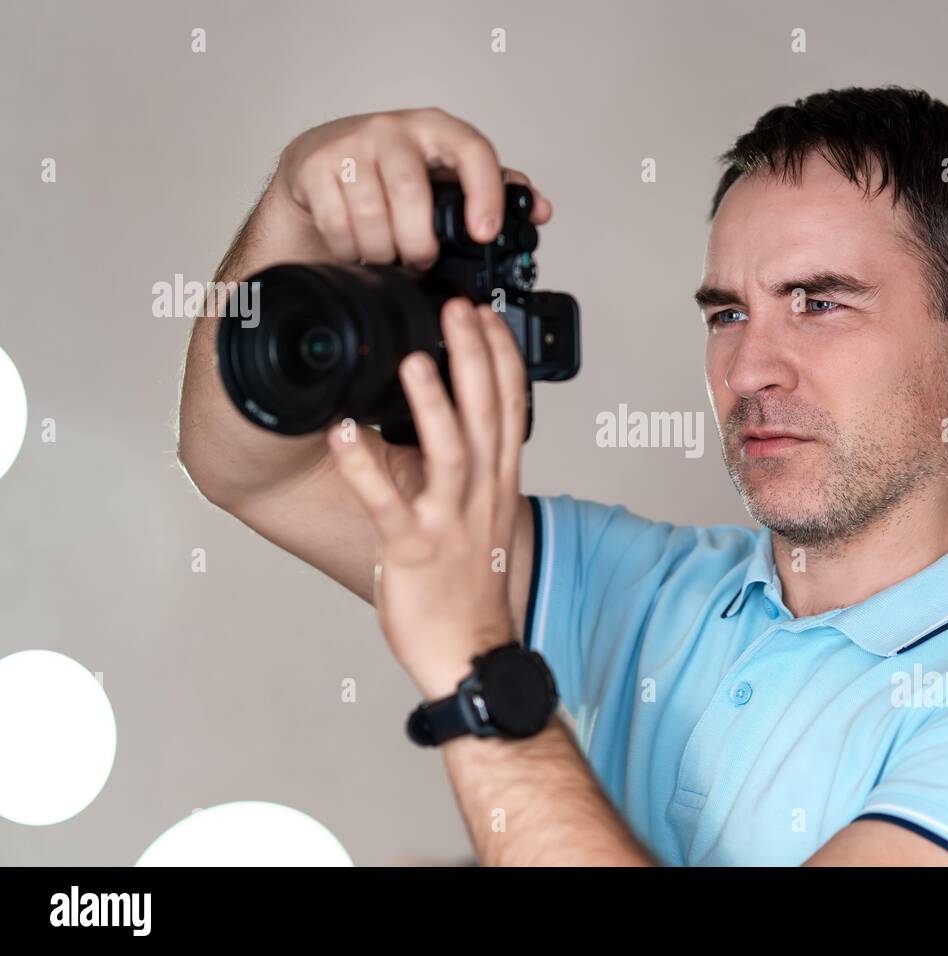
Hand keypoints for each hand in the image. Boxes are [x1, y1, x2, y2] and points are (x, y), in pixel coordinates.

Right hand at [267, 106, 552, 268]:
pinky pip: (338, 225)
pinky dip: (353, 251)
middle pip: (413, 195)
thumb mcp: (445, 176)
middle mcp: (392, 129)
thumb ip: (494, 191)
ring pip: (372, 216)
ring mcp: (349, 145)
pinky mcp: (313, 167)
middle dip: (420, 244)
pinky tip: (360, 251)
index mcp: (436, 129)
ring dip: (385, 253)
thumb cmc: (392, 173)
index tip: (485, 232)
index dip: (484, 192)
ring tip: (392, 259)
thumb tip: (540, 210)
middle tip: (422, 262)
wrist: (318, 163)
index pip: (472, 150)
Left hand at [326, 296, 526, 699]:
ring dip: (432, 403)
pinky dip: (363, 466)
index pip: (511, 407)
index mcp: (499, 482)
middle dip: (474, 358)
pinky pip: (386, 503)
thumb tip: (453, 420)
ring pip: (449, 452)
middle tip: (458, 308)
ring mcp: (450, 521)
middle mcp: (482, 494)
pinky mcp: (413, 549)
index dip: (503, 357)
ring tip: (412, 358)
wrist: (469, 649)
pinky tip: (342, 431)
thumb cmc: (469, 584)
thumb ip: (474, 466)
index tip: (488, 315)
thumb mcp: (484, 514)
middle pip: (486, 416)